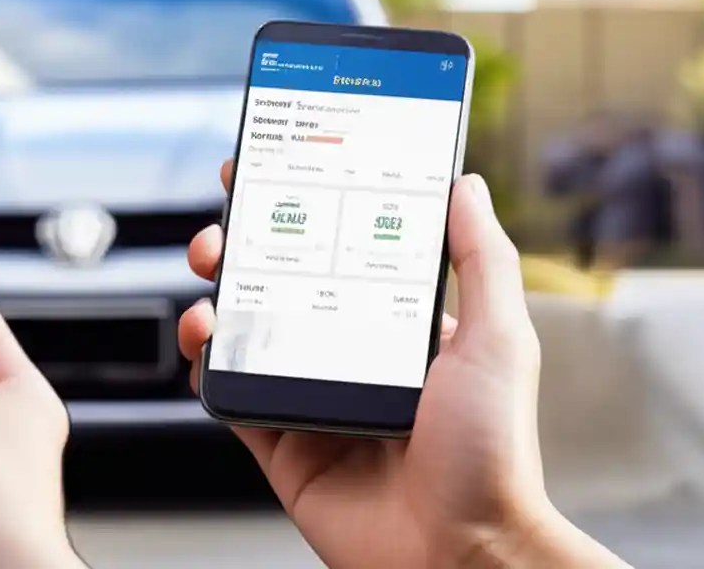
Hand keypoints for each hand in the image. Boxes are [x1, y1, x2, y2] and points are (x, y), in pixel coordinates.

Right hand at [180, 162, 627, 567]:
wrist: (460, 553)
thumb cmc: (494, 455)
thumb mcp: (499, 339)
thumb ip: (481, 259)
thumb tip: (464, 183)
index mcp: (399, 327)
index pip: (342, 252)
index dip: (304, 211)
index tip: (275, 173)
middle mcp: (351, 356)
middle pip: (281, 284)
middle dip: (245, 246)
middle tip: (223, 225)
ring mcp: (313, 398)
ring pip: (246, 332)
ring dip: (216, 295)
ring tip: (208, 275)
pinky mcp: (281, 443)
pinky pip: (230, 394)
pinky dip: (207, 363)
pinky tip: (205, 339)